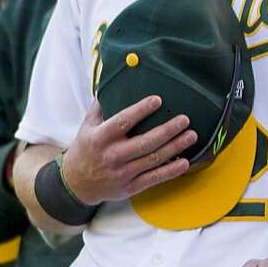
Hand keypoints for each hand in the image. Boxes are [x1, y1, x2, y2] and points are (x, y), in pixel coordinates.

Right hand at [58, 97, 198, 206]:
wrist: (76, 183)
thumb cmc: (85, 149)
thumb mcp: (87, 125)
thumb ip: (100, 105)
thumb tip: (112, 79)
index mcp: (100, 138)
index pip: (123, 121)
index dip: (141, 110)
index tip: (158, 100)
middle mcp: (112, 156)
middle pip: (144, 142)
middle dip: (167, 130)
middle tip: (184, 119)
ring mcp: (122, 173)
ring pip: (153, 160)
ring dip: (174, 147)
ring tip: (191, 136)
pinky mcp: (129, 188)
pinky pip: (153, 179)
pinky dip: (171, 171)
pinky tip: (185, 162)